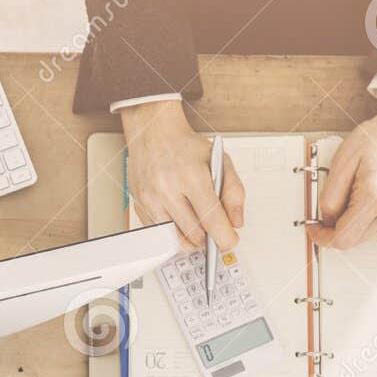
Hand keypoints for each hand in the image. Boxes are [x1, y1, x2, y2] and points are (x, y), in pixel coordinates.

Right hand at [120, 98, 243, 249]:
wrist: (153, 135)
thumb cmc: (185, 148)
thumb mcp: (220, 161)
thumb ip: (234, 191)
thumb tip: (236, 221)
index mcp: (192, 177)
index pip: (212, 220)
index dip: (225, 237)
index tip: (230, 241)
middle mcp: (168, 190)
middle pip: (194, 235)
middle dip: (209, 239)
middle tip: (216, 232)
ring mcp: (151, 200)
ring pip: (175, 240)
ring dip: (191, 240)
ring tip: (199, 230)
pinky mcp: (140, 207)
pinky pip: (159, 235)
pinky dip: (173, 234)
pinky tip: (181, 222)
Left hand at [307, 93, 376, 249]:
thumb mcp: (342, 162)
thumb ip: (330, 196)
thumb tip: (326, 219)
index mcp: (376, 195)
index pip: (343, 238)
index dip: (324, 237)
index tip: (317, 230)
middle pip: (357, 239)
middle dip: (340, 226)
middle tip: (333, 210)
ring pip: (371, 232)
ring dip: (359, 218)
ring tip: (361, 190)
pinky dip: (376, 212)